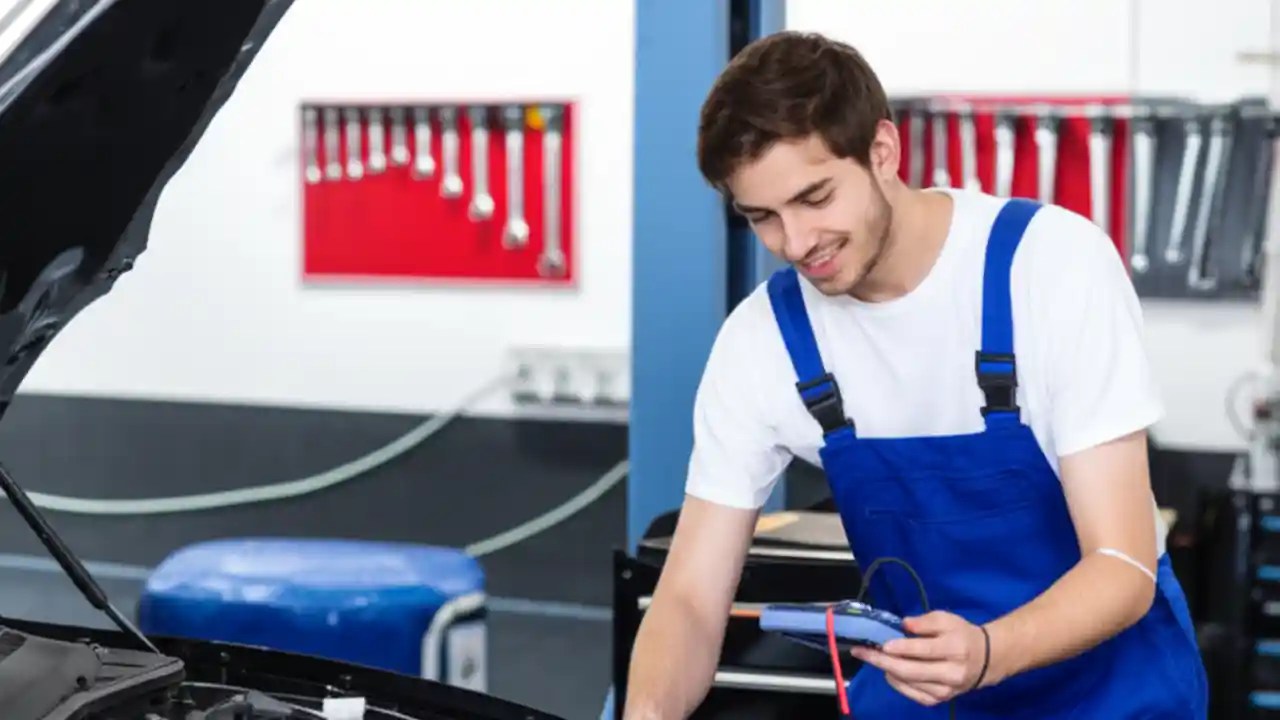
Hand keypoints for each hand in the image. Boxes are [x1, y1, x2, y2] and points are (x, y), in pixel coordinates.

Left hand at [849, 611, 990, 706]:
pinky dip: (896, 681)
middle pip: (911, 670)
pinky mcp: (939, 700)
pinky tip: (889, 670)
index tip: (882, 644)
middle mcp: (951, 673)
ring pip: (908, 682)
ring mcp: (945, 690)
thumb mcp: (946, 619)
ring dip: (886, 669)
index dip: (902, 648)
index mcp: (956, 648)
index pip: (925, 650)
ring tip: (870, 656)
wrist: (984, 660)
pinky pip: (911, 693)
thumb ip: (924, 621)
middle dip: (882, 661)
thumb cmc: (961, 635)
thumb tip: (904, 625)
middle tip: (861, 651)